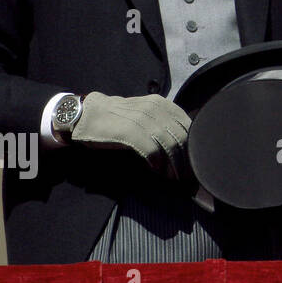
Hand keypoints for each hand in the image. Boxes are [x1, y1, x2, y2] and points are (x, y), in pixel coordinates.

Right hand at [70, 93, 192, 179]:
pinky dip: (157, 164)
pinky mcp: (130, 131)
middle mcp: (156, 109)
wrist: (87, 114)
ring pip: (169, 145)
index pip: (187, 127)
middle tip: (186, 177)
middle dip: (186, 160)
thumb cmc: (117, 118)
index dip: (193, 147)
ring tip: (173, 178)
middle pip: (181, 137)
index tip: (194, 164)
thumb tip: (182, 144)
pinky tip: (157, 172)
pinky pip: (152, 150)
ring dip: (173, 166)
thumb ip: (163, 123)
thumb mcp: (145, 114)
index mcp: (163, 104)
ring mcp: (143, 119)